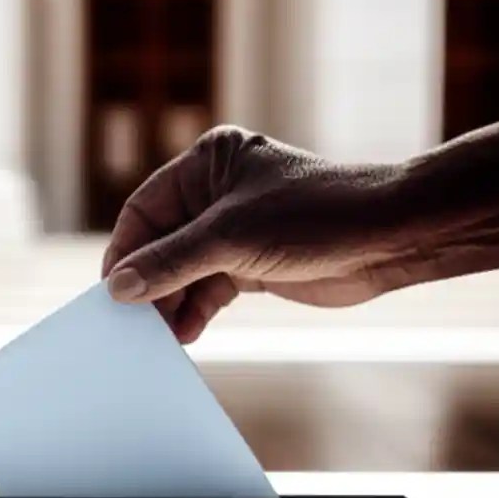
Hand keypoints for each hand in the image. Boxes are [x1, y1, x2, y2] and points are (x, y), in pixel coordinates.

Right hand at [101, 125, 405, 342]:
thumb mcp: (230, 238)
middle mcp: (217, 192)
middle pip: (162, 241)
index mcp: (208, 162)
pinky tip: (185, 333)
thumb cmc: (314, 216)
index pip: (146, 208)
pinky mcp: (254, 262)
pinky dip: (197, 310)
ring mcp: (236, 229)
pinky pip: (210, 288)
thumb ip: (170, 263)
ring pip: (185, 269)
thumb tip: (119, 287)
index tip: (112, 292)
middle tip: (132, 323)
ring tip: (159, 336)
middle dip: (149, 282)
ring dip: (171, 302)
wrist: (386, 237)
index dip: (126, 250)